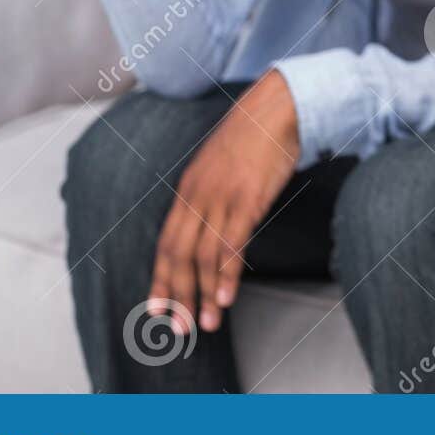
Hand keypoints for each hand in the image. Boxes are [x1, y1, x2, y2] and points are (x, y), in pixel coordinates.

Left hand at [150, 70, 299, 333]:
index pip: (166, 243)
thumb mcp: (222, 166)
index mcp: (188, 190)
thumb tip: (211, 225)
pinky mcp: (247, 198)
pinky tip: (227, 297)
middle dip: (177, 294)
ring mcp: (222, 197)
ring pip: (204, 256)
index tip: (157, 308)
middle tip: (180, 327)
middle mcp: (198, 196)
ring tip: (207, 323)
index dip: (161, 279)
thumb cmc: (255, 136)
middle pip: (179, 255)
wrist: (277, 106)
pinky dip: (227, 274)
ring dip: (204, 293)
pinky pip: (232, 243)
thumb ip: (212, 196)